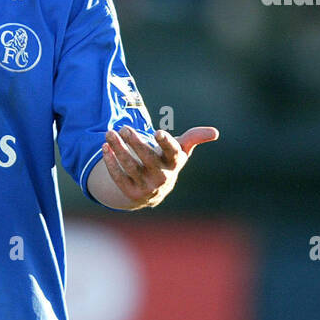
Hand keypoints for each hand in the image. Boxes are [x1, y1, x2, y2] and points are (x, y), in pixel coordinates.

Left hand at [94, 125, 218, 208]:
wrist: (153, 191)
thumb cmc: (167, 162)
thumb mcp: (181, 150)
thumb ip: (194, 138)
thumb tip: (215, 133)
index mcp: (175, 163)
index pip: (173, 152)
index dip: (166, 142)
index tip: (157, 132)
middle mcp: (162, 176)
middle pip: (148, 159)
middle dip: (135, 142)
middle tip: (124, 128)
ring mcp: (146, 186)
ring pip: (130, 167)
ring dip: (119, 149)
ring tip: (109, 133)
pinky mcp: (131, 191)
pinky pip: (119, 177)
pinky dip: (111, 162)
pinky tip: (104, 148)